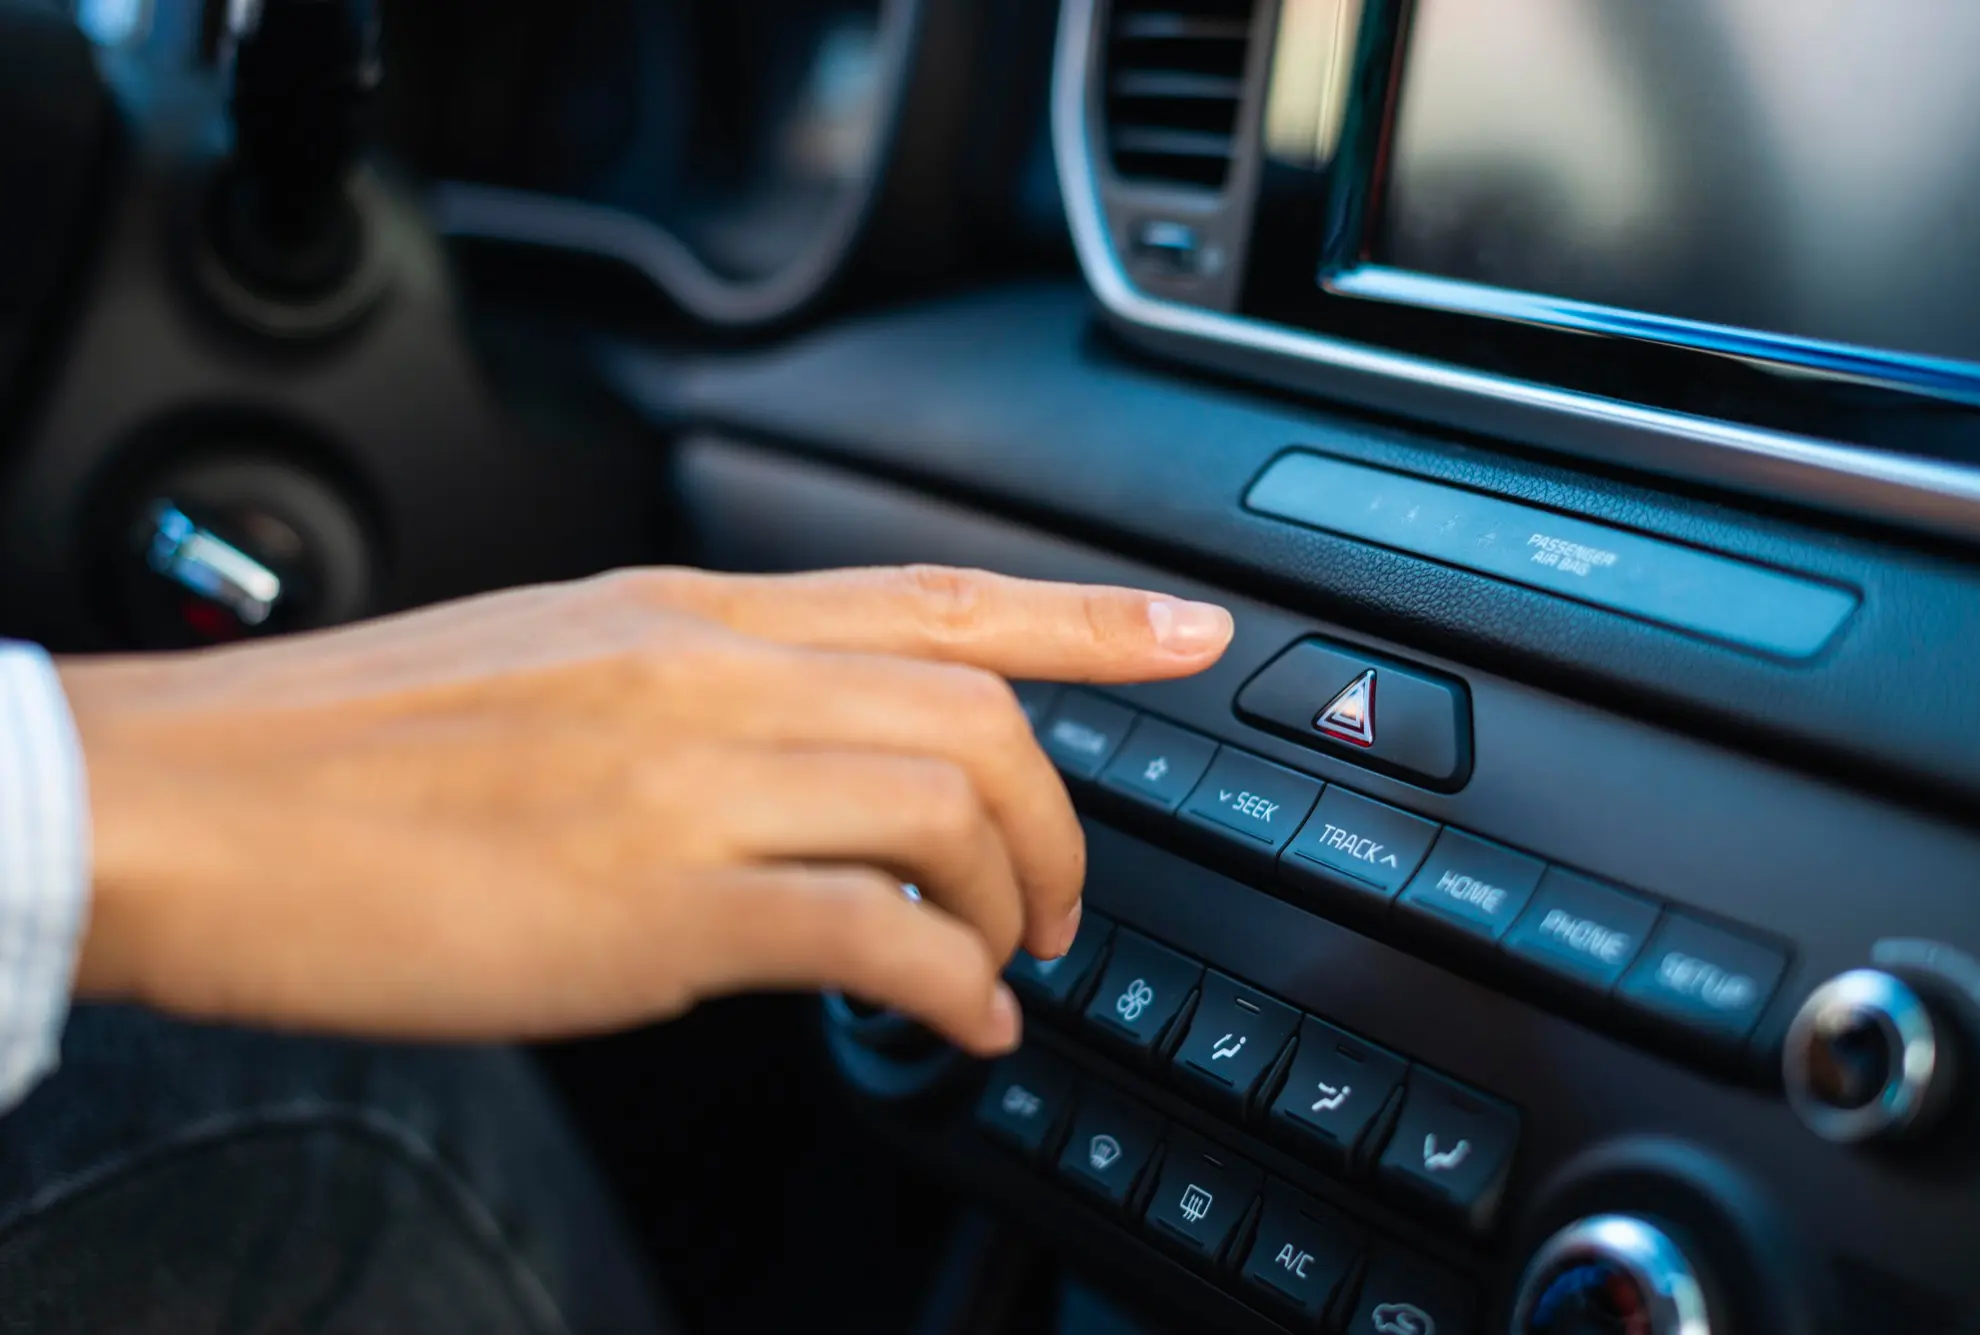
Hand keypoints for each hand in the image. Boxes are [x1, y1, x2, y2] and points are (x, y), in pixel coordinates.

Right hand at [61, 566, 1232, 1054]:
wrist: (186, 804)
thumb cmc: (347, 747)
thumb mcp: (551, 667)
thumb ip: (693, 700)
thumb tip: (802, 775)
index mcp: (684, 609)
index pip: (935, 590)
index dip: (1088, 616)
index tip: (1192, 633)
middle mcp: (709, 671)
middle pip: (977, 710)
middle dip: (1063, 814)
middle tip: (1062, 899)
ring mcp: (688, 782)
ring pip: (950, 804)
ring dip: (1015, 899)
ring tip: (1006, 964)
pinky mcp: (655, 905)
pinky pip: (874, 932)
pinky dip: (950, 984)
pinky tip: (956, 1024)